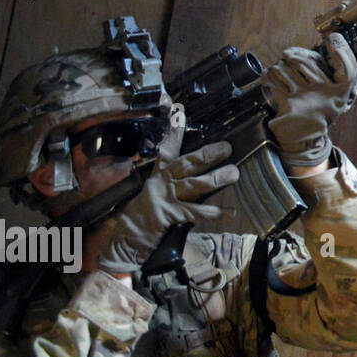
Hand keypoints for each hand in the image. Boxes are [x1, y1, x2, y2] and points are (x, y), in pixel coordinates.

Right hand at [96, 142, 237, 276]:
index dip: (174, 133)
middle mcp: (161, 184)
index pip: (166, 150)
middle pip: (188, 163)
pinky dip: (216, 213)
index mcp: (156, 177)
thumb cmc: (137, 220)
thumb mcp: (148, 197)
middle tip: (227, 148)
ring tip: (234, 172)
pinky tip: (231, 212)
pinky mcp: (170, 215)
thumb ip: (166, 185)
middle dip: (209, 154)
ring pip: (197, 184)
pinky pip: (198, 212)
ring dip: (218, 178)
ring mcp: (166, 199)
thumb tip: (190, 177)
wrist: (122, 242)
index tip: (180, 114)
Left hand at [261, 33, 356, 169]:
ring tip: (281, 74)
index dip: (342, 51)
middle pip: (307, 61)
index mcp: (341, 92)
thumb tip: (341, 42)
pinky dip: (268, 76)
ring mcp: (307, 100)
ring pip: (286, 65)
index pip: (347, 69)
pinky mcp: (287, 104)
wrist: (303, 139)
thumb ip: (344, 71)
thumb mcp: (338, 95)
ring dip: (279, 66)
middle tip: (289, 57)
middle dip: (294, 54)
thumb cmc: (319, 111)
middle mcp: (326, 96)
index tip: (333, 38)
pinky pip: (273, 77)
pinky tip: (272, 82)